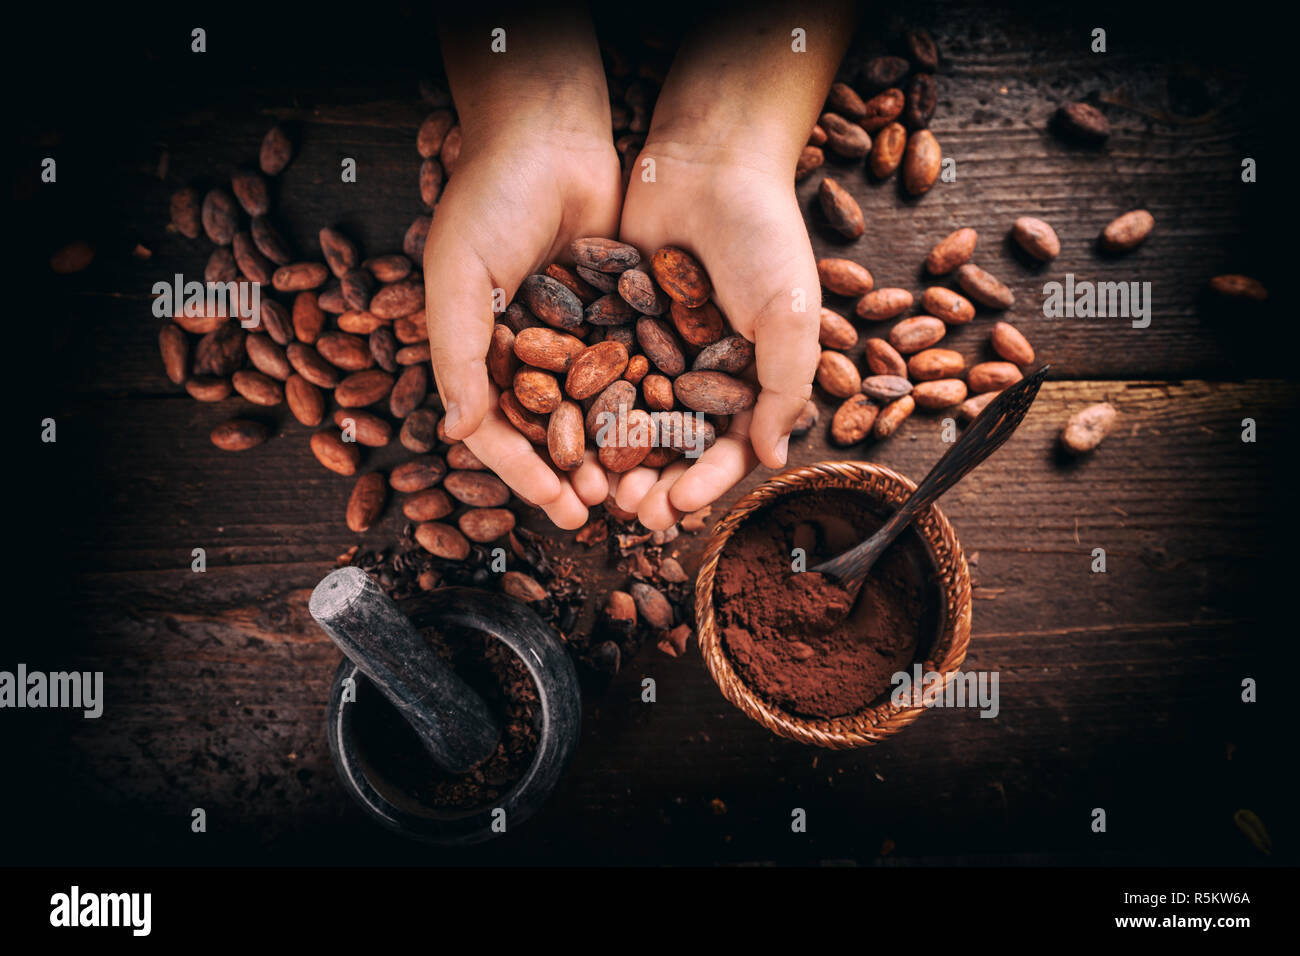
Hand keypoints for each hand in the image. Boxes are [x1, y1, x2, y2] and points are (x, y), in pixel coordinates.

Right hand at [423, 117, 621, 528]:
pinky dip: (648, 400)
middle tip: (606, 510)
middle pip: (552, 430)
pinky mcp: (617, 313)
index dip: (527, 472)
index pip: (501, 429)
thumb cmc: (490, 199)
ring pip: (597, 407)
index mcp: (480, 352)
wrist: (550, 134)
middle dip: (576, 473)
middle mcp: (527, 351)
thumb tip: (458, 433)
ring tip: (641, 487)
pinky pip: (632, 367)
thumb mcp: (460, 275)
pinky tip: (673, 433)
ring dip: (616, 450)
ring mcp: (575, 334)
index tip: (559, 505)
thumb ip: (457, 352)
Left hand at [616, 140, 820, 528]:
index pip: (726, 449)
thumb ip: (784, 388)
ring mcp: (655, 349)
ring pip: (630, 418)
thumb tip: (774, 459)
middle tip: (626, 509)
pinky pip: (596, 372)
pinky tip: (561, 429)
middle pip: (673, 445)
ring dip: (613, 455)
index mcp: (748, 378)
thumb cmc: (763, 236)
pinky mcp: (614, 323)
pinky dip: (583, 403)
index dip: (702, 485)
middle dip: (652, 481)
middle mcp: (699, 372)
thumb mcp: (788, 315)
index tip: (674, 507)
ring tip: (591, 484)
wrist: (708, 160)